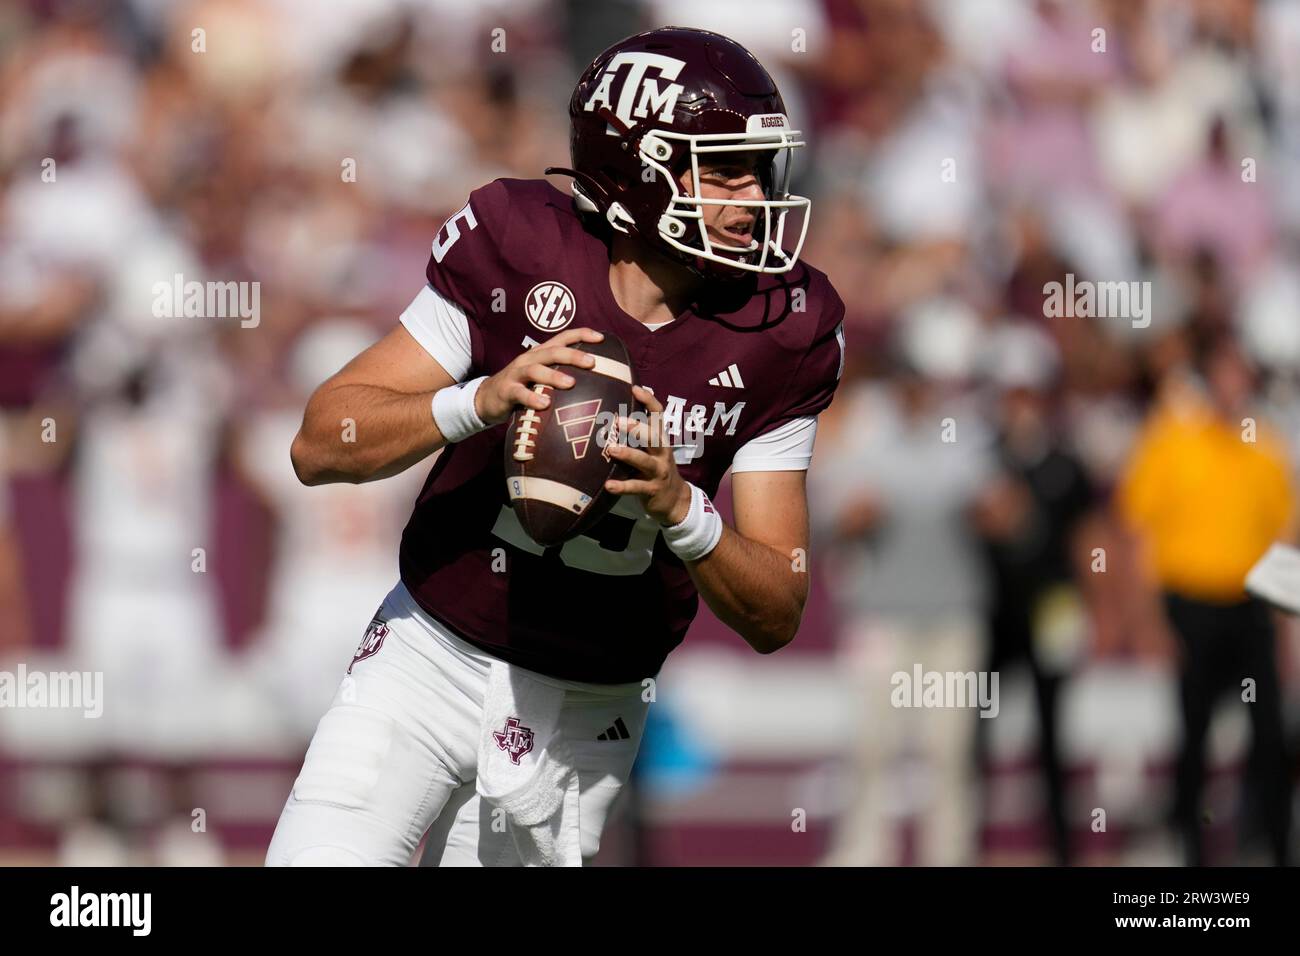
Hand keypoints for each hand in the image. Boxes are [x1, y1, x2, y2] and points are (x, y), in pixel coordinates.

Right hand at [474, 327, 603, 424]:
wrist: (486, 398)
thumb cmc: (523, 388)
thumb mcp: (541, 378)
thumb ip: (561, 375)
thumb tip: (596, 383)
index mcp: (540, 353)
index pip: (562, 338)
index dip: (581, 334)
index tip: (601, 338)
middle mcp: (529, 359)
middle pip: (552, 352)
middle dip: (573, 354)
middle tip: (592, 362)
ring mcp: (517, 374)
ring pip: (536, 370)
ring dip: (554, 375)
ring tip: (571, 383)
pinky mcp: (507, 391)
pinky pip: (520, 394)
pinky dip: (532, 399)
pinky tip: (545, 405)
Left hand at [604, 385, 690, 525]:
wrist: (675, 500)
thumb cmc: (656, 469)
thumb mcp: (652, 450)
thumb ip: (638, 435)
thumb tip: (613, 413)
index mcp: (660, 440)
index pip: (658, 416)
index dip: (649, 401)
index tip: (635, 388)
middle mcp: (661, 453)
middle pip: (653, 437)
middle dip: (637, 428)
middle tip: (618, 421)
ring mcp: (658, 471)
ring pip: (644, 461)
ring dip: (628, 454)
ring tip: (612, 449)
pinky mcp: (652, 490)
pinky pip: (636, 487)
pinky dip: (621, 486)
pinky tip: (608, 485)